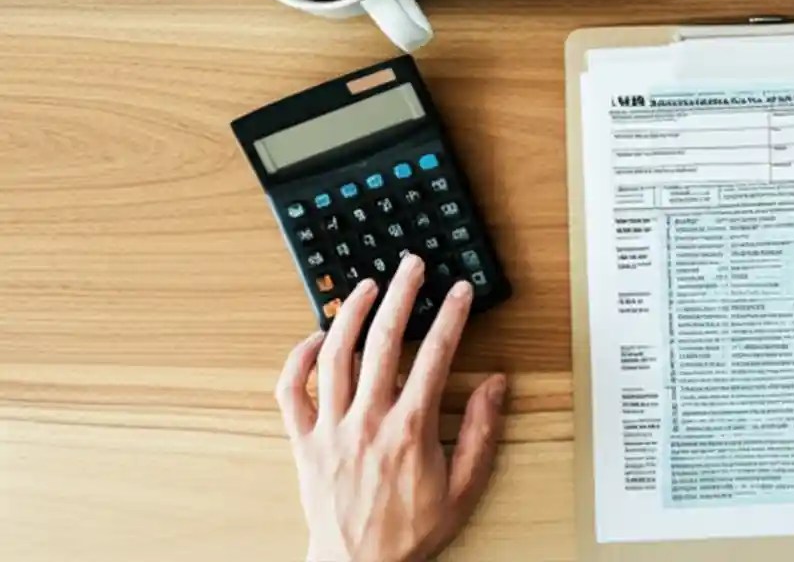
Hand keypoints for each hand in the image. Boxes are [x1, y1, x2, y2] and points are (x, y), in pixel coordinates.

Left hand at [274, 254, 506, 561]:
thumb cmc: (409, 533)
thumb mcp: (463, 489)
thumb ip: (481, 433)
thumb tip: (495, 387)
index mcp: (409, 431)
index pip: (435, 357)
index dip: (451, 317)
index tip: (459, 292)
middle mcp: (367, 422)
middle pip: (383, 342)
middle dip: (401, 296)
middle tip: (411, 266)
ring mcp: (330, 429)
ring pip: (334, 356)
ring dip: (350, 314)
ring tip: (367, 287)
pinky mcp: (303, 441)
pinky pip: (291, 391)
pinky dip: (298, 359)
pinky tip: (315, 337)